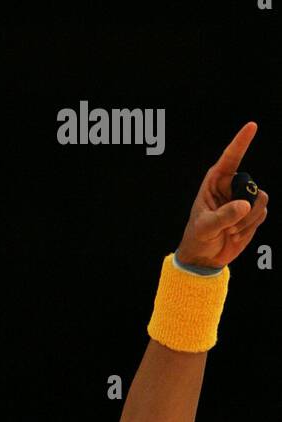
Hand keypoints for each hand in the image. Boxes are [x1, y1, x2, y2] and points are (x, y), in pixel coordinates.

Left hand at [176, 121, 267, 268]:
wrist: (205, 257)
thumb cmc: (198, 238)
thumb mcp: (205, 227)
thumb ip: (223, 216)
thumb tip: (244, 205)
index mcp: (216, 181)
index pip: (231, 158)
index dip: (241, 141)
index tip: (252, 125)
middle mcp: (232, 186)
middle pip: (251, 186)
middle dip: (244, 208)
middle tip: (228, 225)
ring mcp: (244, 198)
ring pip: (261, 200)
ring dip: (247, 220)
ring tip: (230, 231)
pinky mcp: (253, 212)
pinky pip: (262, 214)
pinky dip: (250, 227)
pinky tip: (236, 234)